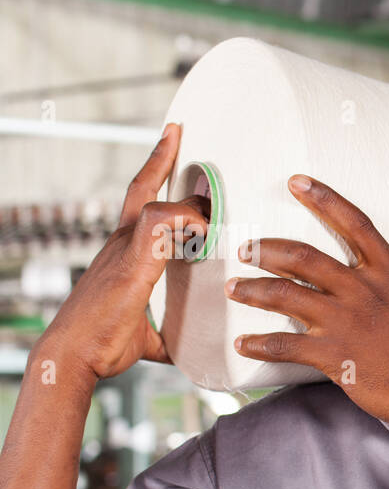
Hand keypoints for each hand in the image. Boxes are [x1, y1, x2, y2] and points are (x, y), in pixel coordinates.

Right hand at [40, 123, 207, 382]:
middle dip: (161, 157)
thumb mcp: (150, 337)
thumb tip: (197, 349)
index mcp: (126, 255)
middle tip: (178, 130)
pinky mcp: (131, 263)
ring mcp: (123, 251)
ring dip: (189, 204)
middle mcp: (122, 244)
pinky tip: (203, 234)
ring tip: (215, 212)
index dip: (155, 176)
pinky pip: (158, 223)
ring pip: (156, 204)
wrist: (73, 358)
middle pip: (141, 188)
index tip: (171, 146)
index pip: (141, 204)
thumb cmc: (102, 346)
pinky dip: (183, 221)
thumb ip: (175, 333)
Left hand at [226, 174, 388, 434]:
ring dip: (254, 289)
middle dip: (269, 248)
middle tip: (247, 247)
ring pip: (285, 295)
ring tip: (234, 286)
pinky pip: (284, 345)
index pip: (354, 224)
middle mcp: (363, 292)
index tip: (297, 182)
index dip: (324, 199)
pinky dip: (259, 344)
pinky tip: (243, 343)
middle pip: (304, 256)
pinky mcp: (333, 355)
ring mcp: (345, 322)